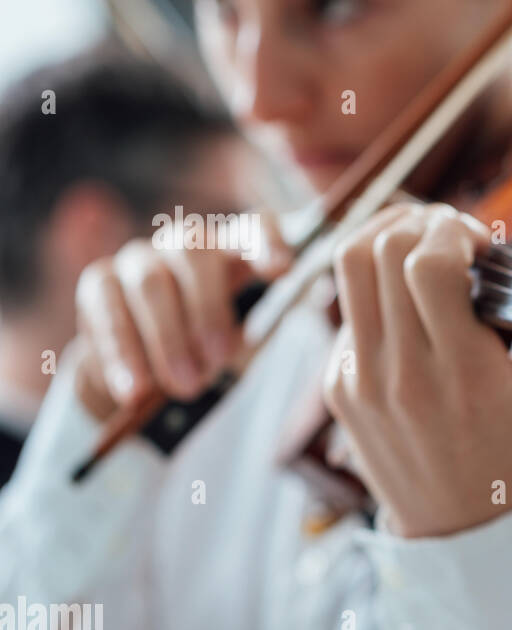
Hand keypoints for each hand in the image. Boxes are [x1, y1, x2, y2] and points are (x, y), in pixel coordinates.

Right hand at [73, 216, 289, 419]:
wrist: (145, 372)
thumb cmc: (206, 349)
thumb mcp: (238, 344)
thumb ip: (246, 337)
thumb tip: (235, 346)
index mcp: (232, 251)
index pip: (252, 228)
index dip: (267, 240)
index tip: (282, 268)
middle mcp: (183, 243)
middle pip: (193, 250)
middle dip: (208, 309)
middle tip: (217, 361)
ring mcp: (138, 258)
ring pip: (150, 283)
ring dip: (169, 340)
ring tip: (185, 387)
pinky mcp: (99, 283)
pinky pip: (107, 310)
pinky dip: (123, 353)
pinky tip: (135, 390)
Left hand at [324, 203, 511, 538]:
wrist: (462, 533)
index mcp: (460, 374)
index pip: (428, 265)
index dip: (453, 231)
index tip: (482, 243)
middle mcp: (400, 373)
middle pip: (379, 250)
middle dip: (421, 222)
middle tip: (454, 235)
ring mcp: (359, 380)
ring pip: (347, 267)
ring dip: (385, 235)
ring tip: (423, 243)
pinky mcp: (338, 387)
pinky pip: (348, 310)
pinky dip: (376, 287)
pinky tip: (411, 305)